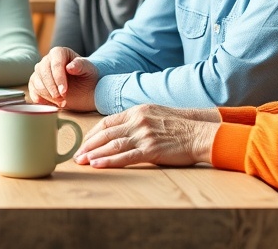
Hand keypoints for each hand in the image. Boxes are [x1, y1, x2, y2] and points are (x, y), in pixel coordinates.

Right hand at [27, 47, 98, 111]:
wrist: (85, 88)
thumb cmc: (88, 76)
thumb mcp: (90, 70)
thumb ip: (81, 66)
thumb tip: (70, 67)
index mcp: (60, 53)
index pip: (55, 63)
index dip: (58, 77)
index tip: (64, 91)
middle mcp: (47, 60)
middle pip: (43, 72)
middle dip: (52, 88)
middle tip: (62, 100)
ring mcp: (40, 71)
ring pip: (37, 81)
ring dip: (47, 95)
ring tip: (61, 103)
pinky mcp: (36, 83)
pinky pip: (32, 89)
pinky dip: (38, 97)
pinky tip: (48, 103)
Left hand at [74, 104, 219, 168]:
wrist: (201, 132)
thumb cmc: (180, 125)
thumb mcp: (155, 114)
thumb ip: (136, 120)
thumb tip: (120, 129)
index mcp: (136, 112)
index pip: (107, 122)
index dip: (92, 134)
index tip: (83, 143)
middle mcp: (137, 121)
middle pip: (106, 134)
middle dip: (88, 146)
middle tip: (76, 155)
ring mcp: (144, 135)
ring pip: (112, 145)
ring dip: (94, 154)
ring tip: (82, 162)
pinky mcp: (151, 150)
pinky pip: (125, 157)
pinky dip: (109, 161)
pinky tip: (97, 165)